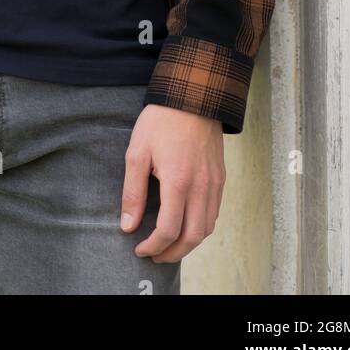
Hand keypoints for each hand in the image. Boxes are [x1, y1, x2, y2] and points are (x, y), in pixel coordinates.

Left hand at [120, 104, 225, 261]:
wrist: (193, 94)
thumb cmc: (161, 121)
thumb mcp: (137, 152)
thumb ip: (132, 191)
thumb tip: (128, 225)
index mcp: (178, 182)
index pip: (168, 230)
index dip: (152, 246)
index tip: (139, 248)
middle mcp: (201, 187)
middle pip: (192, 237)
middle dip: (172, 253)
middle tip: (154, 255)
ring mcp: (215, 183)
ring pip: (207, 228)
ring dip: (188, 244)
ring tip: (169, 245)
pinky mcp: (221, 177)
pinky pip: (214, 213)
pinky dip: (201, 227)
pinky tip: (186, 224)